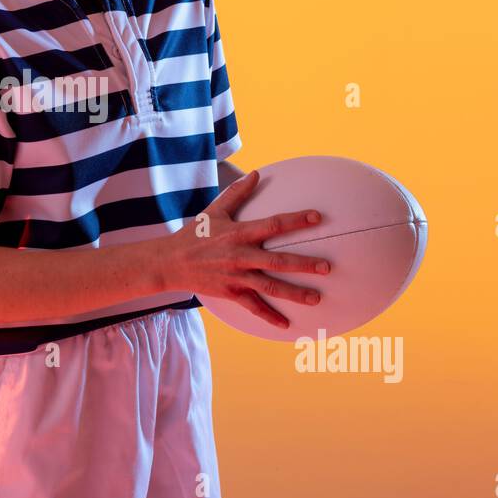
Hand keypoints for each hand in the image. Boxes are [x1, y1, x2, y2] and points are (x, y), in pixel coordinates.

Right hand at [169, 168, 329, 328]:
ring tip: (316, 298)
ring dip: (295, 293)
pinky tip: (287, 324)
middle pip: (278, 261)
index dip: (296, 221)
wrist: (170, 262)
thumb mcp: (214, 211)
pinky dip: (269, 316)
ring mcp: (236, 276)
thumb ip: (237, 193)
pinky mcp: (230, 293)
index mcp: (239, 233)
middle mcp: (240, 256)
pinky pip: (253, 307)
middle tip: (327, 267)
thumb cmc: (194, 234)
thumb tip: (255, 173)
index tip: (317, 217)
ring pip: (270, 287)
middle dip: (304, 264)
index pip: (273, 225)